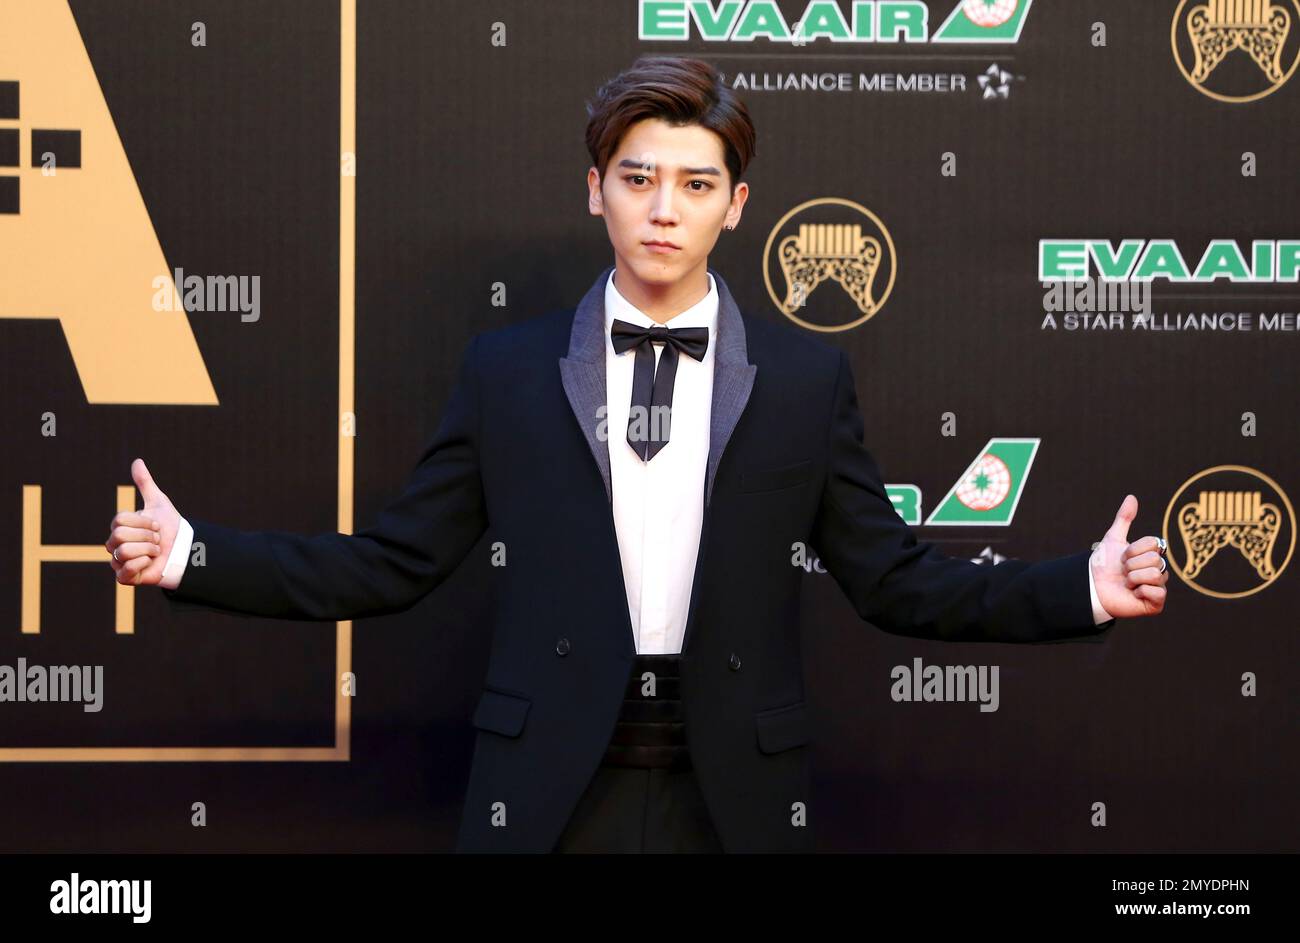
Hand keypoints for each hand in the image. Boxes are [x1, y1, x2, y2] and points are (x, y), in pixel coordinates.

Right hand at [105, 458, 180, 585]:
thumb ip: (145, 483)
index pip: (120, 520)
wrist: (186, 551)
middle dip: (146, 535)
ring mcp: (118, 563)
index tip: (157, 525)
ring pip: (122, 552)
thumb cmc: (171, 528)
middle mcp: (115, 546)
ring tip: (156, 552)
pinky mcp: (125, 579)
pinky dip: (143, 564)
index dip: (143, 521)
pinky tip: (151, 563)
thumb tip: (137, 461)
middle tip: (157, 539)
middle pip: (118, 535)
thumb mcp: (159, 503)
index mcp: (119, 528)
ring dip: (148, 550)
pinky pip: (124, 571)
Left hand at [1090, 494, 1168, 618]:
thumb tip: (1132, 497)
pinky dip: (1140, 592)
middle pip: (1155, 559)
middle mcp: (1158, 570)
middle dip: (1132, 565)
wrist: (1091, 587)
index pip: (1153, 543)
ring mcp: (1158, 587)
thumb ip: (1123, 518)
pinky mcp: (1156, 604)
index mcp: (1152, 554)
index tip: (1123, 557)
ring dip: (1133, 578)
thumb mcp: (1113, 538)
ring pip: (1155, 574)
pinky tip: (1133, 594)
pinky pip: (1157, 592)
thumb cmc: (1104, 564)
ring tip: (1126, 583)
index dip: (1133, 549)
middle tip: (1123, 572)